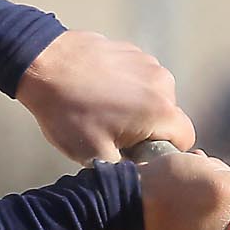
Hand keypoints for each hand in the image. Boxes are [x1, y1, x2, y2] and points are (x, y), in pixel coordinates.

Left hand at [15, 30, 196, 163]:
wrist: (43, 65)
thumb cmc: (68, 112)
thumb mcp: (96, 156)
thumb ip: (129, 170)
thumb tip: (143, 178)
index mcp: (161, 111)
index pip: (185, 140)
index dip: (163, 151)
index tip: (137, 152)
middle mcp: (163, 83)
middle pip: (169, 117)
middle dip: (149, 129)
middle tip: (114, 133)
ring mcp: (148, 62)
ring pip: (155, 96)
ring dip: (137, 107)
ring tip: (103, 110)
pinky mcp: (132, 51)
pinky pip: (140, 77)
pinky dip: (127, 86)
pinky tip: (98, 90)